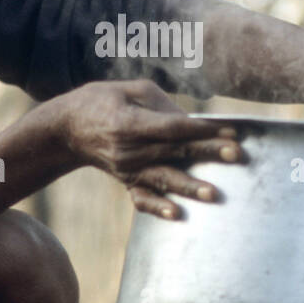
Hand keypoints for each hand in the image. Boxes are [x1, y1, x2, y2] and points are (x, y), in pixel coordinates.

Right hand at [52, 79, 244, 218]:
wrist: (67, 129)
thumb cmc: (101, 101)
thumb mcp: (128, 89)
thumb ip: (161, 103)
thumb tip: (191, 121)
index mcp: (129, 122)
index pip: (173, 127)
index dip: (203, 129)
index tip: (230, 130)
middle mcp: (128, 148)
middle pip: (174, 151)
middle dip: (207, 153)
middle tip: (236, 155)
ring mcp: (126, 168)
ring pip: (163, 177)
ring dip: (189, 186)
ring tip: (213, 193)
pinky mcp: (126, 180)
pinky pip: (142, 197)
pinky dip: (157, 207)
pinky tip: (175, 213)